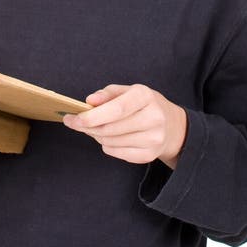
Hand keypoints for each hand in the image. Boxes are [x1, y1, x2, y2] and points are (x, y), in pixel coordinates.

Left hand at [63, 83, 187, 168]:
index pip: (117, 109)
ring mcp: (153, 139)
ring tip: (95, 128)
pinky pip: (117, 153)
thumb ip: (108, 93)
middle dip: (88, 127)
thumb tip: (90, 101)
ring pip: (111, 142)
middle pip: (111, 128)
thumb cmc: (143, 104)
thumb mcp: (128, 90)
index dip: (94, 115)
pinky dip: (107, 146)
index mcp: (146, 96)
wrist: (171, 125)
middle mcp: (153, 118)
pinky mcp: (149, 155)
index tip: (74, 118)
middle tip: (75, 123)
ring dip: (97, 136)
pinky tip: (110, 137)